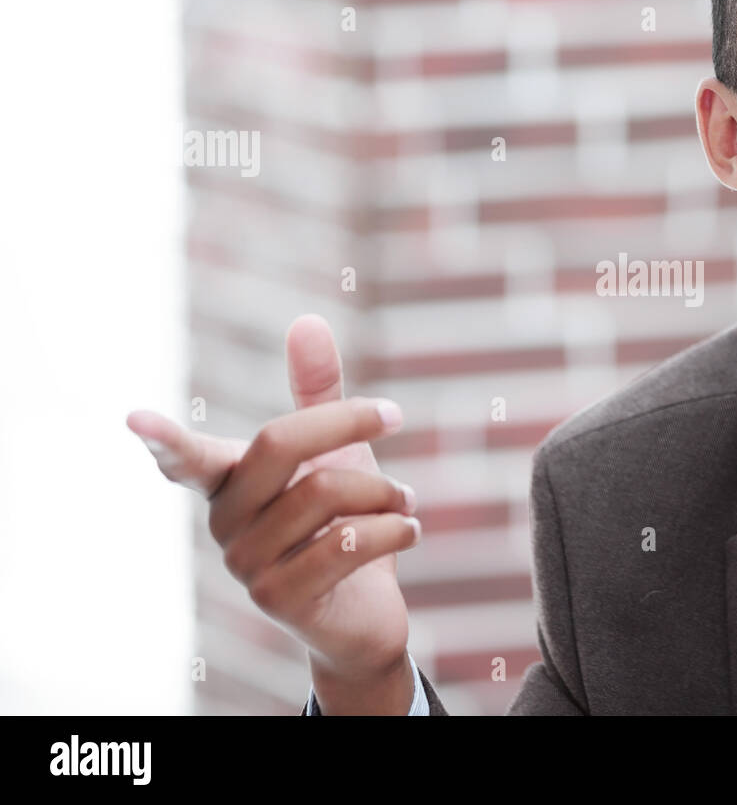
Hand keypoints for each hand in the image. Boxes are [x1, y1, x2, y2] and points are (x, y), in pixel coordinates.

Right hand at [127, 315, 420, 710]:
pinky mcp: (278, 600)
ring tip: (404, 501)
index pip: (189, 457)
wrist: (366, 610)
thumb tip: (307, 320)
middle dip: (348, 423)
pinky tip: (408, 531)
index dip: (164, 440)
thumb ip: (319, 393)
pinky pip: (347, 543)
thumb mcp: (337, 452)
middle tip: (395, 415)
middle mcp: (225, 523)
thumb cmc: (343, 520)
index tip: (134, 419)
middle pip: (279, 445)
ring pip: (326, 493)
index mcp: (231, 482)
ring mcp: (246, 566)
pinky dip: (394, 528)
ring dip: (386, 491)